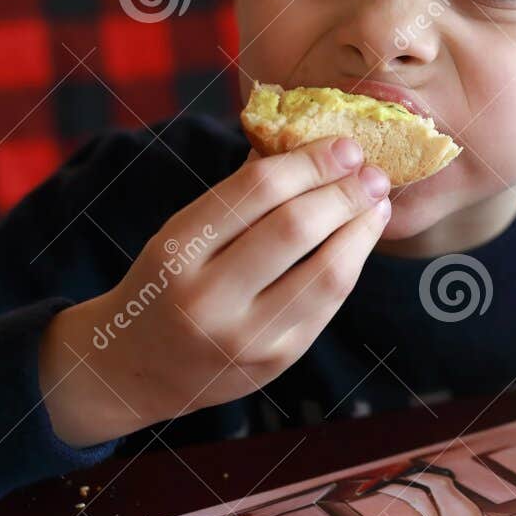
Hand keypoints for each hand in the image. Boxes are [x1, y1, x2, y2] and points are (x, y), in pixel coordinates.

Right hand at [38, 136, 391, 445]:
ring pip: (326, 273)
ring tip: (378, 204)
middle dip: (345, 192)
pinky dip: (351, 265)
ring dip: (362, 231)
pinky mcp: (277, 361)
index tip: (345, 147)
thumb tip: (310, 148)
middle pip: (296, 228)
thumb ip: (239, 196)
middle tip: (373, 173)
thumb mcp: (182, 233)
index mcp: (179, 249)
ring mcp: (245, 335)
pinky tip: (360, 241)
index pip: (258, 189)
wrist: (136, 368)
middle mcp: (209, 296)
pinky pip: (328, 306)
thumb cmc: (166, 283)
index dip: (312, 162)